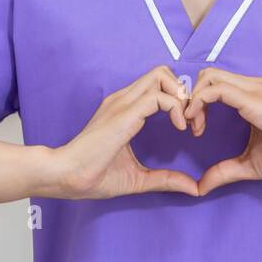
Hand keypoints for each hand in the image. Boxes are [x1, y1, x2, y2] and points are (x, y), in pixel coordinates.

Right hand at [52, 65, 199, 198]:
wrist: (67, 177)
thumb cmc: (94, 176)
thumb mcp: (139, 178)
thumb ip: (165, 180)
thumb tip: (194, 189)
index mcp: (125, 109)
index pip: (158, 85)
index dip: (179, 99)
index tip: (188, 126)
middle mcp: (124, 99)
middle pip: (162, 72)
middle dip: (183, 91)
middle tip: (190, 119)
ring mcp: (122, 103)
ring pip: (161, 76)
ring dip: (182, 96)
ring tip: (186, 123)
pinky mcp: (124, 113)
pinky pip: (158, 97)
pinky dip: (175, 107)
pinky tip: (179, 128)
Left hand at [183, 67, 261, 194]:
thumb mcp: (249, 165)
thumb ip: (224, 172)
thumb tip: (201, 187)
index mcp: (251, 95)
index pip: (213, 82)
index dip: (196, 101)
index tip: (194, 128)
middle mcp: (252, 86)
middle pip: (207, 74)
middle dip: (190, 97)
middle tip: (190, 125)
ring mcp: (255, 90)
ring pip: (209, 77)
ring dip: (193, 99)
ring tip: (194, 126)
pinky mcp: (256, 100)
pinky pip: (218, 89)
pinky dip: (199, 103)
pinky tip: (198, 125)